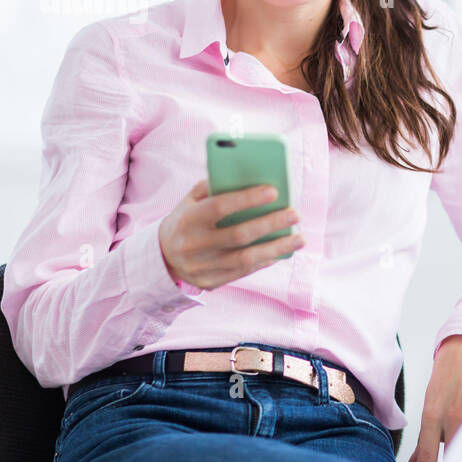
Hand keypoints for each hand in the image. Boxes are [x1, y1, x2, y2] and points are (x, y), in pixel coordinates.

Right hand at [158, 179, 303, 290]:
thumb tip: (251, 179)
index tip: (274, 191)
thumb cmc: (186, 219)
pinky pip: (244, 272)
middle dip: (270, 224)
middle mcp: (193, 245)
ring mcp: (201, 267)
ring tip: (300, 238)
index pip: (218, 207)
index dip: (246, 199)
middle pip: (238, 235)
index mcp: (187, 219)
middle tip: (295, 214)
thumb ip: (214, 187)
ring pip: (245, 258)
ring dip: (276, 248)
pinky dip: (265, 260)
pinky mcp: (210, 283)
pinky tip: (282, 251)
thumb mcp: (190, 200)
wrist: (162, 257)